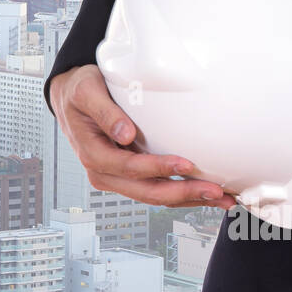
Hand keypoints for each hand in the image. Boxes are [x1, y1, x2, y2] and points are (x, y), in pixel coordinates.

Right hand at [48, 64, 235, 209]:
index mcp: (94, 154)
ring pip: (155, 196)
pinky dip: (181, 194)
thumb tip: (125, 133)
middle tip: (215, 191)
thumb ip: (105, 112)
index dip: (159, 169)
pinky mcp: (130, 176)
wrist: (71, 97)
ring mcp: (117, 177)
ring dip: (188, 199)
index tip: (186, 164)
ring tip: (220, 198)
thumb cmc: (79, 91)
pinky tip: (203, 193)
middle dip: (183, 194)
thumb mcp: (87, 92)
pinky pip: (156, 189)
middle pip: (147, 192)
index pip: (130, 168)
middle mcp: (105, 172)